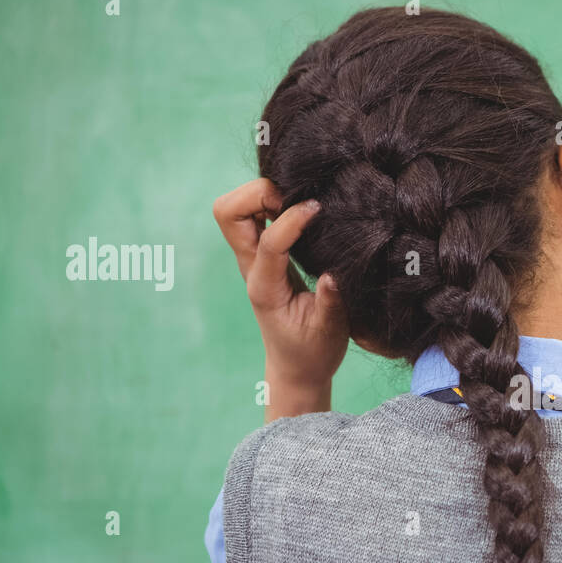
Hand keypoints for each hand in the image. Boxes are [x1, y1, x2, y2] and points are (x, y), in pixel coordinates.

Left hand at [212, 179, 348, 419]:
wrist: (296, 368)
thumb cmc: (314, 353)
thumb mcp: (330, 332)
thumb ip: (330, 303)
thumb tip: (333, 274)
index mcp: (265, 288)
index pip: (268, 241)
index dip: (292, 219)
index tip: (320, 211)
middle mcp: (251, 268)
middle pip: (229, 212)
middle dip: (260, 194)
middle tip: (297, 201)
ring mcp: (253, 260)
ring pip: (234, 208)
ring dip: (263, 194)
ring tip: (299, 203)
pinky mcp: (262, 255)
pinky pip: (253, 215)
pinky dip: (272, 201)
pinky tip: (300, 209)